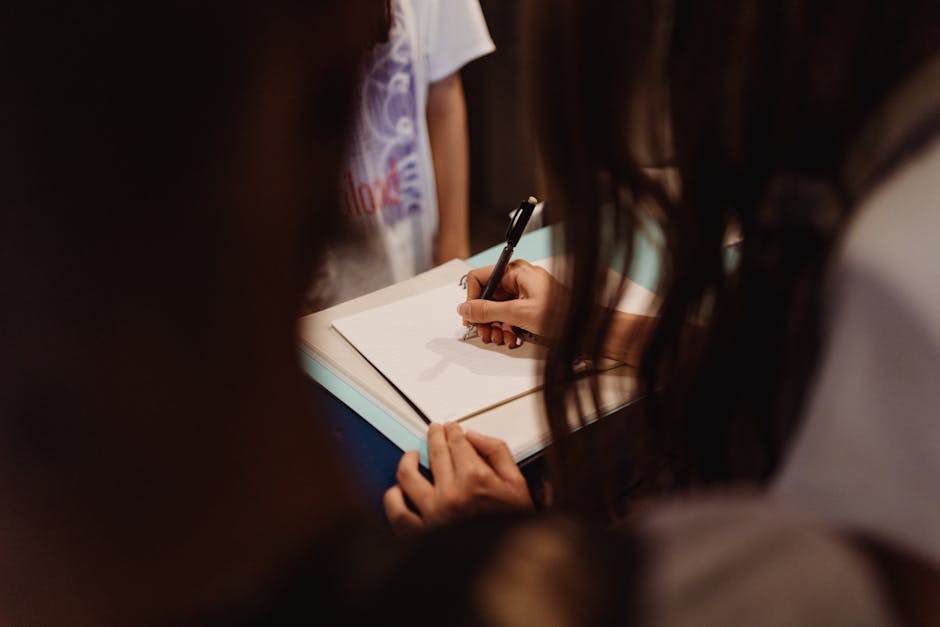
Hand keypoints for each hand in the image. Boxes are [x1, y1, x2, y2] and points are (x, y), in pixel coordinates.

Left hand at [383, 423, 533, 534]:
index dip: (453, 430)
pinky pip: (397, 511)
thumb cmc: (512, 524)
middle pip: (435, 451)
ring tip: (411, 455)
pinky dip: (393, 498)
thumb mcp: (516, 483)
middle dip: (435, 435)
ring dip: (408, 459)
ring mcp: (433, 512)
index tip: (451, 428)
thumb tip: (474, 435)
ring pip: (408, 475)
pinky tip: (397, 490)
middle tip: (435, 430)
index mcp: (475, 479)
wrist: (505, 562)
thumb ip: (497, 452)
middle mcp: (451, 493)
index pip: (457, 442)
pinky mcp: (421, 531)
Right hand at [458, 260, 560, 346]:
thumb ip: (488, 311)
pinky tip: (512, 339)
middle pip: (487, 296)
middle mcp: (518, 279)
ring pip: (497, 309)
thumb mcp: (518, 313)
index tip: (471, 317)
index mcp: (516, 271)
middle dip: (485, 318)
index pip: (480, 278)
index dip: (472, 299)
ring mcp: (524, 293)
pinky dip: (508, 329)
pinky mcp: (529, 306)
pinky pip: (509, 316)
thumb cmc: (562, 314)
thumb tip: (466, 309)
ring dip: (495, 327)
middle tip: (486, 334)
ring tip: (501, 339)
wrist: (585, 327)